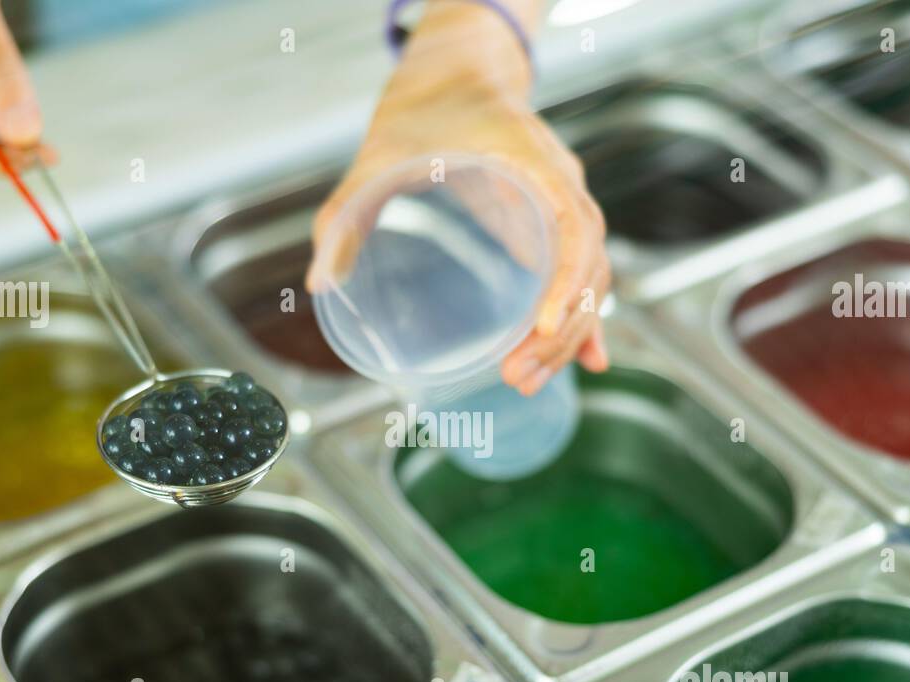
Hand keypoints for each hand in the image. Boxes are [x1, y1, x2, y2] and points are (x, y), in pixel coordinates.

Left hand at [307, 1, 608, 395]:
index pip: (573, 224)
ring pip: (589, 276)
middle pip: (587, 264)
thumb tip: (321, 280)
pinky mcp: (552, 224)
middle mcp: (560, 183)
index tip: (539, 327)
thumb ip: (347, 212)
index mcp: (531, 158)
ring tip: (524, 380)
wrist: (455, 74)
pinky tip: (586, 361)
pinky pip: (581, 274)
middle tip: (516, 377)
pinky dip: (583, 317)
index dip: (565, 279)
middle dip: (559, 329)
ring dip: (566, 334)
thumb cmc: (422, 108)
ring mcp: (562, 204)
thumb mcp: (378, 153)